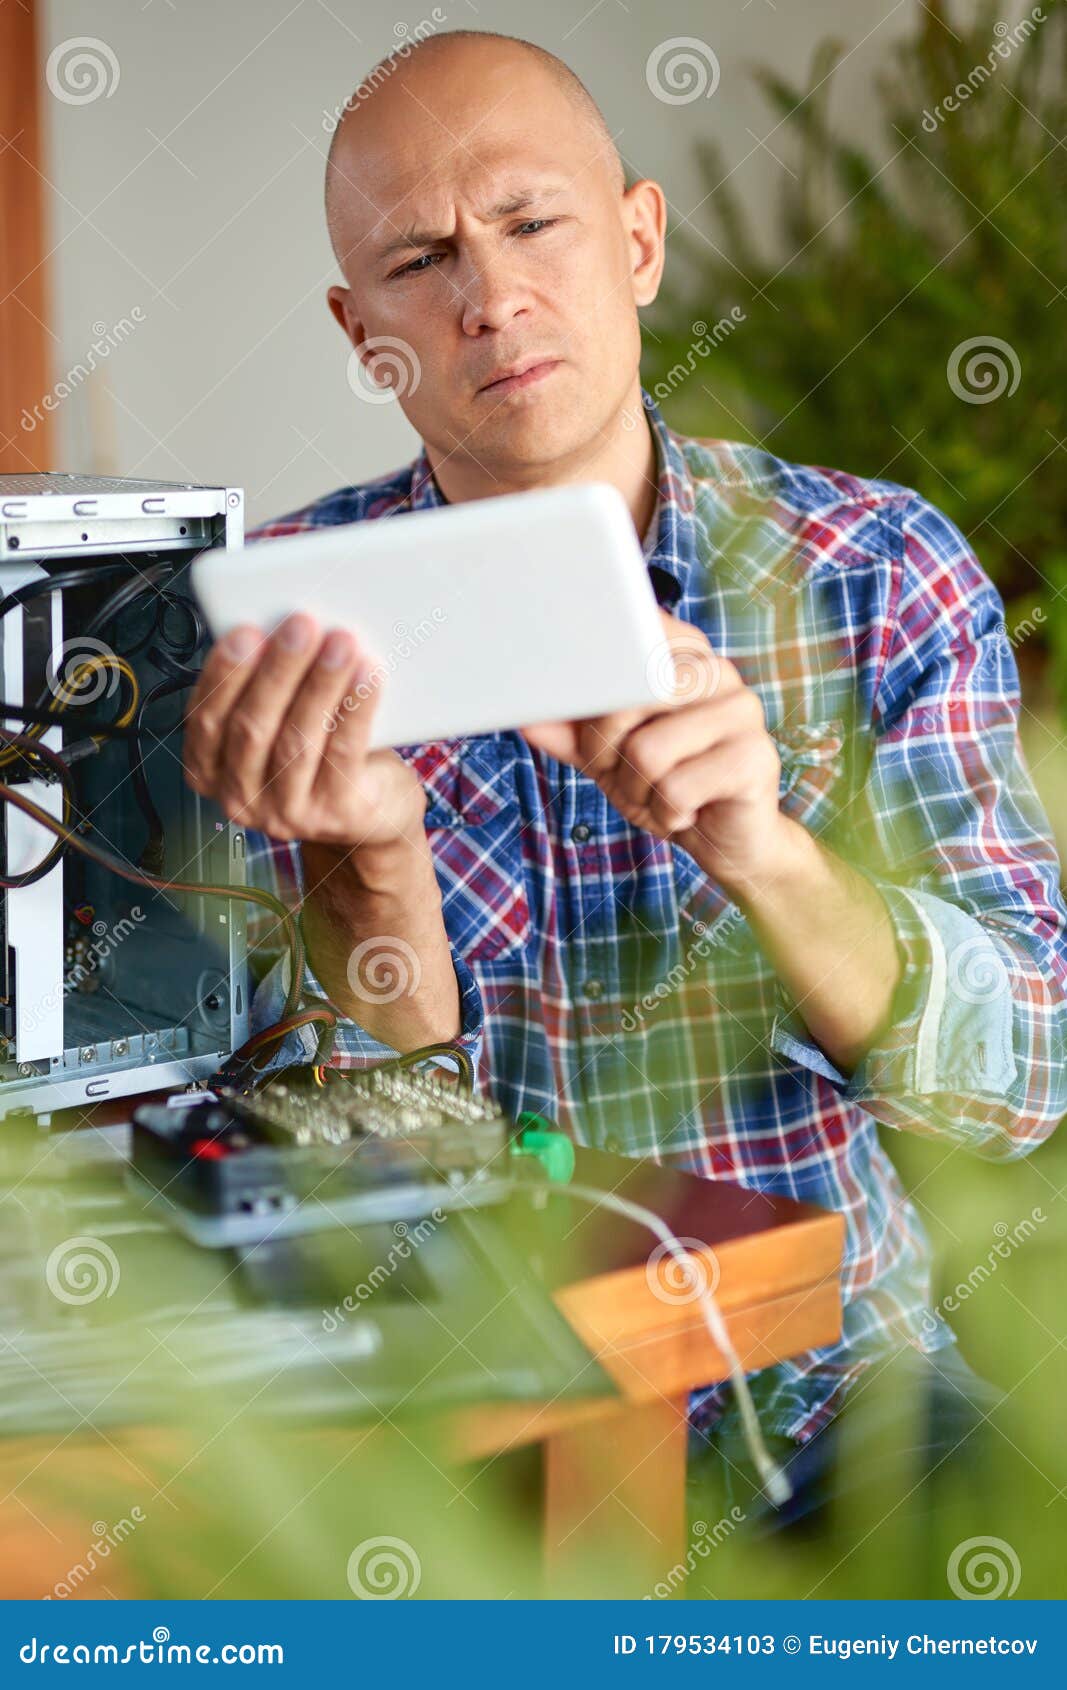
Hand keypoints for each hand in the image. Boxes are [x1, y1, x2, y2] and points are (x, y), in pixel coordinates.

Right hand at [182, 613, 425, 846]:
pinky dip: (355, 708)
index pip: (206, 719)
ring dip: (320, 684)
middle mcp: (242, 795)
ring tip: (340, 644)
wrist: (368, 814)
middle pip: (252, 728)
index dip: (224, 673)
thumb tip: (279, 631)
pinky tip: (366, 677)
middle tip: (301, 626)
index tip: (246, 632)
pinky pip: (344, 752)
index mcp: (211, 768)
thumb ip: (264, 690)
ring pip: (298, 740)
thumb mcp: (275, 724)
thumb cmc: (315, 757)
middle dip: (278, 670)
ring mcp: (288, 810)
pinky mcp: (335, 812)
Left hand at [520, 609, 788, 893]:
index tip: (581, 719)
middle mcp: (715, 670)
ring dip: (636, 792)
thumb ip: (570, 731)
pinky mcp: (755, 757)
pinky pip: (676, 789)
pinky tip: (685, 814)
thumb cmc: (668, 784)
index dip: (589, 688)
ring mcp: (741, 711)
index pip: (620, 644)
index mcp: (681, 652)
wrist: (729, 840)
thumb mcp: (608, 756)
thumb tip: (523, 713)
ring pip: (647, 752)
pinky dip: (665, 814)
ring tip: (657, 797)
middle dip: (604, 751)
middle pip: (625, 700)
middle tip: (621, 773)